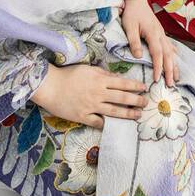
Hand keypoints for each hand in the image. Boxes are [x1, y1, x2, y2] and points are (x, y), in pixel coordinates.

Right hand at [29, 63, 147, 126]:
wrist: (49, 86)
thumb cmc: (68, 74)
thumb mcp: (87, 69)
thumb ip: (103, 74)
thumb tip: (116, 77)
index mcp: (100, 80)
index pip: (123, 83)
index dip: (135, 86)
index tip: (144, 88)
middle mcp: (98, 93)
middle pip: (122, 98)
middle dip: (136, 100)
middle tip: (146, 103)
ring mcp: (91, 106)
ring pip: (114, 111)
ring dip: (128, 114)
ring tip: (137, 115)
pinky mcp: (83, 116)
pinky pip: (98, 122)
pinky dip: (106, 124)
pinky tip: (115, 126)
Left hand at [121, 0, 178, 86]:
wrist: (137, 0)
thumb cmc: (132, 14)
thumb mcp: (129, 27)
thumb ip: (134, 42)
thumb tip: (138, 56)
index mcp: (153, 34)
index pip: (158, 54)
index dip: (159, 67)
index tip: (157, 79)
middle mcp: (161, 35)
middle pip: (168, 56)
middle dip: (170, 71)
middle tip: (171, 84)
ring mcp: (162, 34)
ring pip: (172, 52)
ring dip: (174, 65)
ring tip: (176, 78)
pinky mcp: (161, 33)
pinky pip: (170, 46)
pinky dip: (173, 55)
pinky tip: (175, 60)